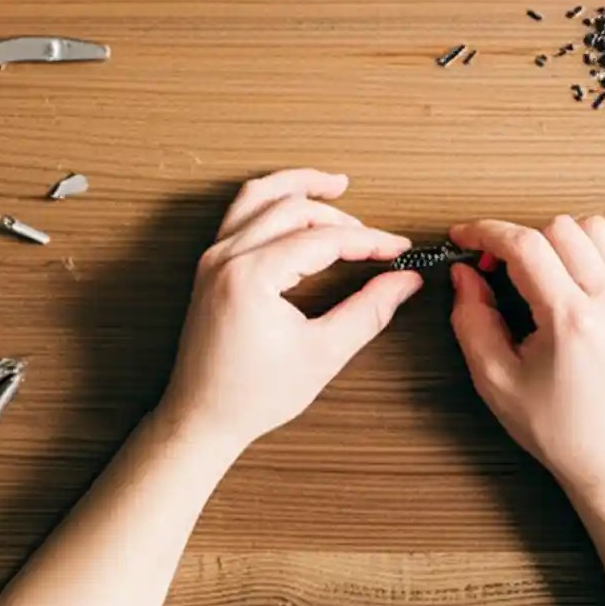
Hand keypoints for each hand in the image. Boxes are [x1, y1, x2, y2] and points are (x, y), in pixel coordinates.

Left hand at [162, 169, 422, 446]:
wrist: (200, 419)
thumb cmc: (251, 396)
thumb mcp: (322, 354)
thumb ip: (369, 311)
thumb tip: (403, 282)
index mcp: (250, 276)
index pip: (323, 239)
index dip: (369, 240)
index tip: (398, 250)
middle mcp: (226, 257)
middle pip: (294, 209)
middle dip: (342, 218)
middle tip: (376, 239)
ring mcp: (213, 259)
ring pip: (259, 197)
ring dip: (300, 186)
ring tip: (336, 186)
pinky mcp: (211, 267)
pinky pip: (241, 214)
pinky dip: (273, 201)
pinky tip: (298, 206)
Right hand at [448, 216, 604, 490]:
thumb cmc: (560, 429)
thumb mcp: (496, 381)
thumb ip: (472, 320)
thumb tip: (464, 275)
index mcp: (571, 321)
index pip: (524, 245)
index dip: (486, 232)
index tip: (465, 236)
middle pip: (558, 227)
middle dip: (519, 238)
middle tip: (498, 268)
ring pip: (593, 228)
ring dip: (557, 239)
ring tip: (538, 272)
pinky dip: (589, 252)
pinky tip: (569, 280)